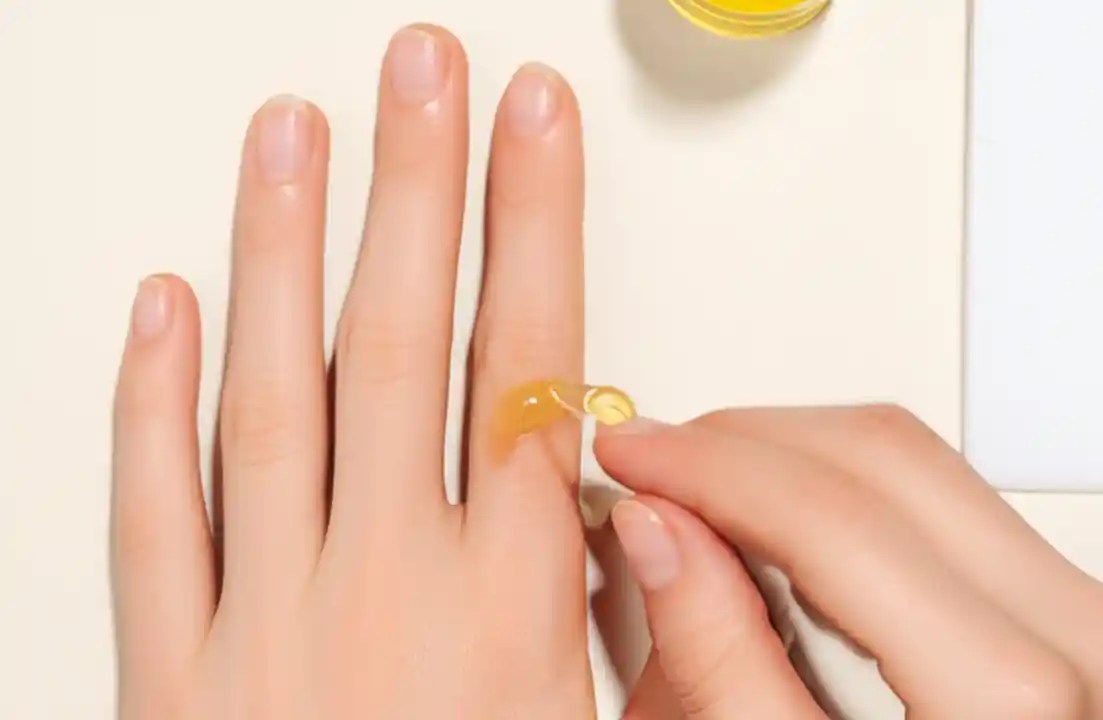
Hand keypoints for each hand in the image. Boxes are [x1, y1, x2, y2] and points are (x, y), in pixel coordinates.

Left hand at [111, 26, 594, 717]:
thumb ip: (624, 630)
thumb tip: (629, 521)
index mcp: (504, 611)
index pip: (528, 369)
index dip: (535, 228)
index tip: (533, 125)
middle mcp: (380, 592)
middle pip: (400, 345)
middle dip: (419, 189)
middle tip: (419, 71)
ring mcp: (261, 622)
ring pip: (272, 396)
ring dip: (282, 249)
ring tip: (291, 137)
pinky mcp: (170, 674)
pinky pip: (149, 513)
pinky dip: (149, 400)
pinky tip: (160, 306)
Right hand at [597, 407, 1102, 719]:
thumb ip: (721, 664)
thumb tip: (660, 533)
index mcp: (1015, 697)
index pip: (832, 515)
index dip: (710, 469)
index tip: (636, 453)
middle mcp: (1087, 642)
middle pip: (885, 458)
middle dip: (746, 446)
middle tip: (658, 461)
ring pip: (925, 466)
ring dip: (798, 460)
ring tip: (707, 492)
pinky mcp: (1098, 621)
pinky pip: (960, 507)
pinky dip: (857, 500)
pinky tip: (788, 524)